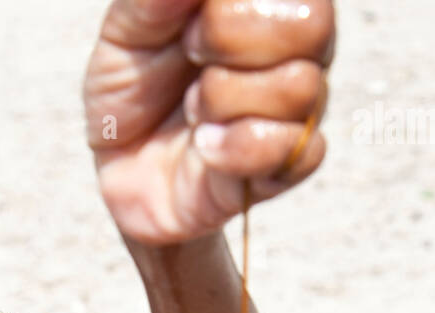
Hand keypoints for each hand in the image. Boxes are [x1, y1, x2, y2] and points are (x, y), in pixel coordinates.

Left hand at [84, 0, 333, 244]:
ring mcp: (296, 109)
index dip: (234, 2)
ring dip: (224, 99)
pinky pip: (298, 151)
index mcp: (264, 3)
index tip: (187, 21)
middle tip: (192, 53)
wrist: (121, 173)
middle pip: (313, 23)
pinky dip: (237, 150)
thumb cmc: (135, 89)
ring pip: (300, 87)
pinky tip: (205, 148)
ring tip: (193, 111)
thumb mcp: (128, 30)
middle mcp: (293, 50)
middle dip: (232, 37)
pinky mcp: (288, 167)